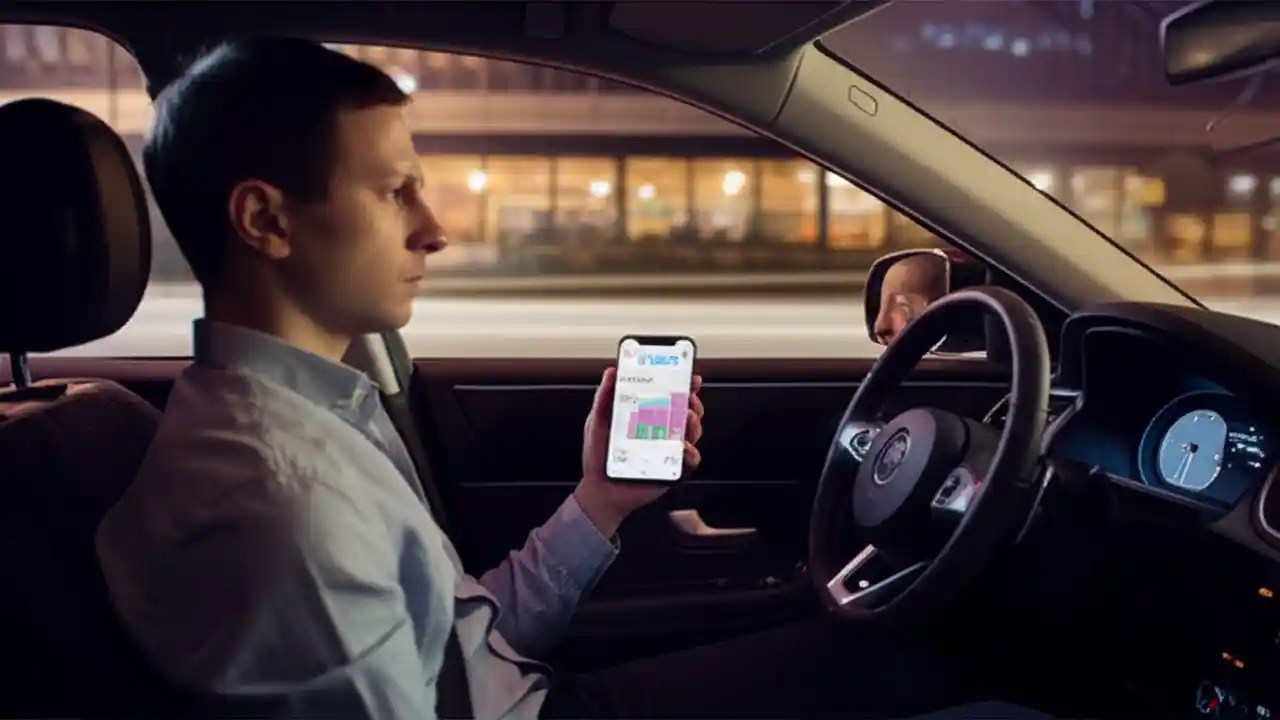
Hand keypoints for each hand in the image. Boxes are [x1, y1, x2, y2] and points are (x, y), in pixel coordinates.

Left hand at [574, 367, 704, 537]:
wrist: (599, 490)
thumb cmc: (599, 457)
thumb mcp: (597, 422)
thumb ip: (604, 397)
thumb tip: (611, 372)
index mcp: (646, 415)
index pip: (669, 395)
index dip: (682, 384)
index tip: (688, 376)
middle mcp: (661, 430)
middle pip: (687, 410)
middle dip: (693, 400)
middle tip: (688, 397)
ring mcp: (668, 449)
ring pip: (693, 431)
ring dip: (694, 421)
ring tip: (686, 417)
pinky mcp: (672, 468)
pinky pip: (690, 459)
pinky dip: (690, 452)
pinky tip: (683, 447)